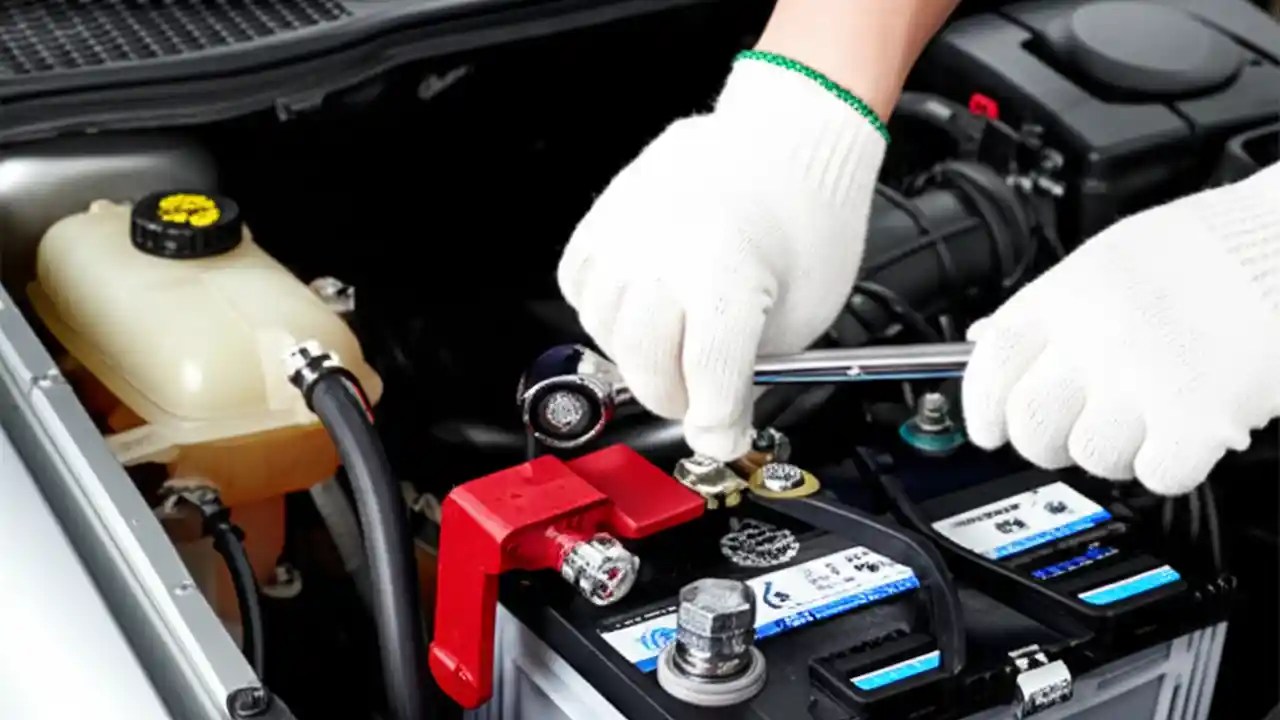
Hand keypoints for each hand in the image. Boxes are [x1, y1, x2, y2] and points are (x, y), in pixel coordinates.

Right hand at [557, 56, 886, 459]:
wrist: (787, 136)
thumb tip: (721, 409)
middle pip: (647, 368)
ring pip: (605, 332)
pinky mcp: (604, 217)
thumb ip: (757, 365)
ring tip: (676, 341)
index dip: (718, 428)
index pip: (707, 384)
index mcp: (727, 278)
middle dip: (679, 399)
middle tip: (703, 396)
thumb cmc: (806, 214)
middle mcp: (665, 253)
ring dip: (640, 354)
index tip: (722, 437)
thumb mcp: (805, 310)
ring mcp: (626, 232)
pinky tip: (643, 305)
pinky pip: (581, 287)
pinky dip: (606, 309)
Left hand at [963, 163, 1279, 494]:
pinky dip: (1172, 465)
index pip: (990, 364)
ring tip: (1150, 415)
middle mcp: (1094, 337)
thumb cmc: (1212, 250)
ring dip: (1118, 450)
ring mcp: (1142, 379)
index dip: (981, 406)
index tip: (987, 429)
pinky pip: (1157, 475)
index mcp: (1066, 295)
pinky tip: (1188, 431)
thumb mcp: (1108, 259)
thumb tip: (984, 338)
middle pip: (1031, 424)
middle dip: (1045, 441)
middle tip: (1072, 432)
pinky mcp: (1196, 417)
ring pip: (1091, 457)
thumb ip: (1048, 306)